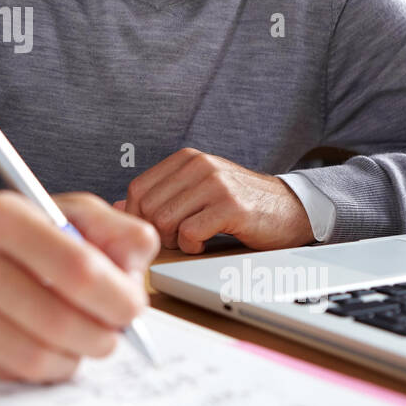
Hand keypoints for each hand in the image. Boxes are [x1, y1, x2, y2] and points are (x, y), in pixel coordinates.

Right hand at [0, 191, 157, 382]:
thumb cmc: (3, 235)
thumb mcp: (58, 212)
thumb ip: (110, 229)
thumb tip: (139, 259)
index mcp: (0, 214)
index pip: (77, 269)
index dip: (117, 298)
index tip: (132, 309)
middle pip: (57, 321)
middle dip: (100, 337)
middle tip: (110, 336)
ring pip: (31, 357)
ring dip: (70, 359)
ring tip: (76, 342)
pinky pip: (2, 372)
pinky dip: (34, 368)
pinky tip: (36, 345)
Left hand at [118, 148, 312, 252]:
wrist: (289, 208)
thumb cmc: (239, 204)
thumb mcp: (196, 191)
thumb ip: (160, 196)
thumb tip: (116, 207)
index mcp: (186, 159)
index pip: (138, 189)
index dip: (136, 217)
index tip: (150, 232)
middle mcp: (199, 165)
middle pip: (148, 207)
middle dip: (155, 232)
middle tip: (175, 239)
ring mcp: (215, 184)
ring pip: (165, 221)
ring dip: (174, 240)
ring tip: (191, 239)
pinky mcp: (231, 207)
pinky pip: (190, 233)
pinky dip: (192, 246)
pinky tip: (204, 243)